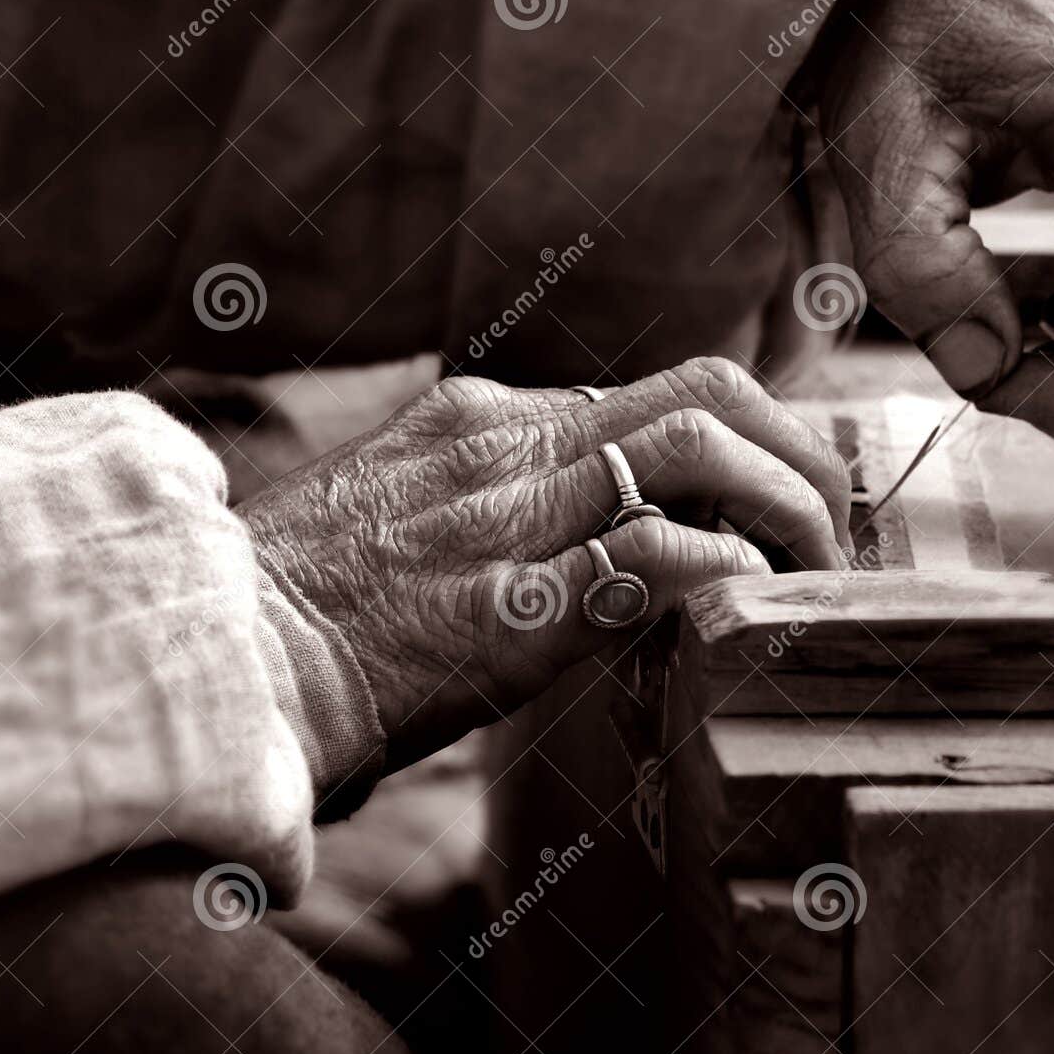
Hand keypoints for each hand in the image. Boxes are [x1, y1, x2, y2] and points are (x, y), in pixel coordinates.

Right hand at [238, 358, 848, 765]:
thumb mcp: (413, 507)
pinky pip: (652, 558)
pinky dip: (724, 571)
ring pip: (696, 449)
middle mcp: (507, 443)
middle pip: (706, 393)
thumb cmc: (313, 603)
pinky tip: (745, 605)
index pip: (661, 391)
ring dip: (786, 504)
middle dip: (799, 448)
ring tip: (813, 567)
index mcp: (488, 418)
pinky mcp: (507, 605)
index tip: (790, 489)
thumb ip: (507, 495)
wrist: (220, 661)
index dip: (754, 436)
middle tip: (833, 522)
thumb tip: (607, 523)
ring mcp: (507, 516)